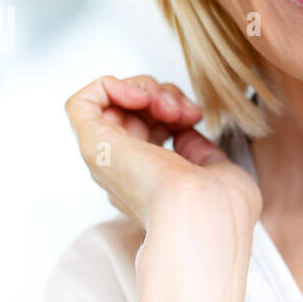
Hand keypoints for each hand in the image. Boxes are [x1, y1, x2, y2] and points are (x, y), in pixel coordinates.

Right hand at [64, 74, 262, 236]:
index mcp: (151, 181)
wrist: (205, 216)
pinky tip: (140, 96)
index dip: (173, 108)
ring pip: (109, 104)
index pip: (149, 128)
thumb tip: (184, 131)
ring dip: (143, 88)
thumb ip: (197, 149)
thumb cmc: (220, 208)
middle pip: (129, 112)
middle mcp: (124, 172)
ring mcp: (107, 160)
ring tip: (169, 106)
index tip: (196, 116)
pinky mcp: (95, 147)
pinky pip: (82, 103)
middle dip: (162, 94)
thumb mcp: (217, 169)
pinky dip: (110, 85)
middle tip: (186, 110)